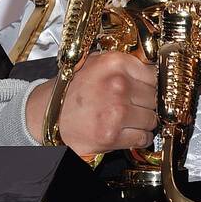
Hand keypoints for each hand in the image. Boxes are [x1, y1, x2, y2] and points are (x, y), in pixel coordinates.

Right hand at [25, 50, 157, 157]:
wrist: (46, 114)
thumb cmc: (71, 90)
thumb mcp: (95, 63)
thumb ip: (123, 64)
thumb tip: (152, 70)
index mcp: (114, 63)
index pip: (154, 75)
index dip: (152, 85)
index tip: (148, 91)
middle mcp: (117, 85)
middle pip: (154, 98)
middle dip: (147, 105)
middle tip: (133, 107)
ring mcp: (116, 111)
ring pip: (152, 119)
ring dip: (143, 122)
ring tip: (128, 120)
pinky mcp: (112, 135)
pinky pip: (143, 138)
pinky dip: (139, 138)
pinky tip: (127, 133)